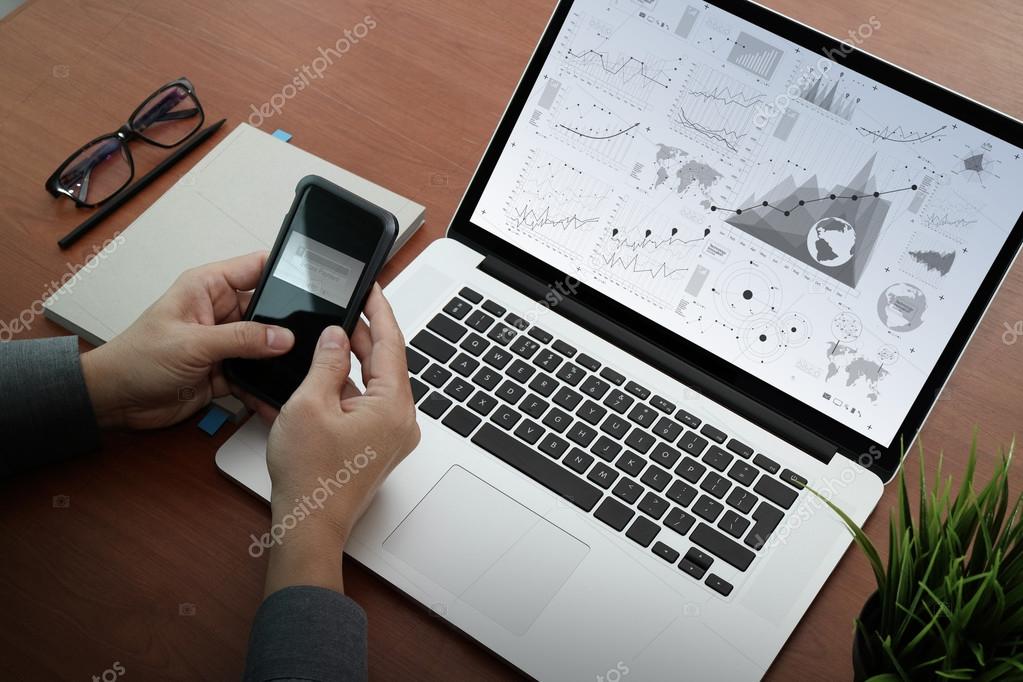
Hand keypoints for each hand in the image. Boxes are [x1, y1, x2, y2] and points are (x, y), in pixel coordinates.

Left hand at [80, 252, 294, 429]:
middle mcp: (219, 311)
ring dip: (277, 357)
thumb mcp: (192, 343)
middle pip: (268, 309)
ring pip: (265, 344)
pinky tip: (274, 390)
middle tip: (311, 336)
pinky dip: (264, 383)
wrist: (115, 401)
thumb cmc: (135, 359)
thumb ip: (241, 339)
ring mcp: (224, 341)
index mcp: (207, 287)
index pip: (255, 267)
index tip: (313, 282)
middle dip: (287, 324)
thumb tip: (282, 336)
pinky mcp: (225, 369)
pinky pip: (255, 372)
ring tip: (296, 366)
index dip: (284, 271)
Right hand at [260, 286, 419, 595]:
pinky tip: (319, 378)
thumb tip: (337, 336)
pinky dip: (342, 390)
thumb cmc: (310, 478)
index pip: (392, 343)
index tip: (372, 287)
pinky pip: (363, 407)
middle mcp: (400, 421)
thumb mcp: (309, 404)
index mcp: (393, 406)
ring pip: (372, 385)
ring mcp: (389, 437)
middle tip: (342, 308)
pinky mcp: (375, 448)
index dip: (379, 310)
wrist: (308, 527)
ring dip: (348, 364)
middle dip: (361, 336)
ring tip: (324, 340)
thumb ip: (326, 362)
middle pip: (384, 364)